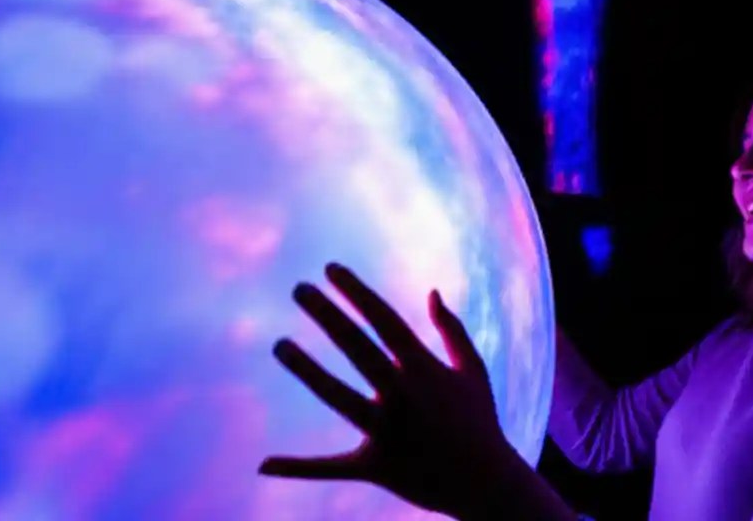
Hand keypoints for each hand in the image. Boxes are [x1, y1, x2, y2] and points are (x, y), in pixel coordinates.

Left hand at [258, 262, 518, 518]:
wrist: (488, 483)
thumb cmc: (480, 420)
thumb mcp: (473, 371)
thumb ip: (453, 330)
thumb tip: (431, 293)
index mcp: (425, 369)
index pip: (384, 320)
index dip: (357, 292)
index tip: (331, 269)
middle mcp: (403, 396)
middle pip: (358, 348)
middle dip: (327, 315)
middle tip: (298, 288)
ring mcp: (387, 432)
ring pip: (338, 397)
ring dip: (307, 370)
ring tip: (279, 344)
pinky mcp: (376, 467)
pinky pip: (331, 466)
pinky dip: (297, 468)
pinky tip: (264, 464)